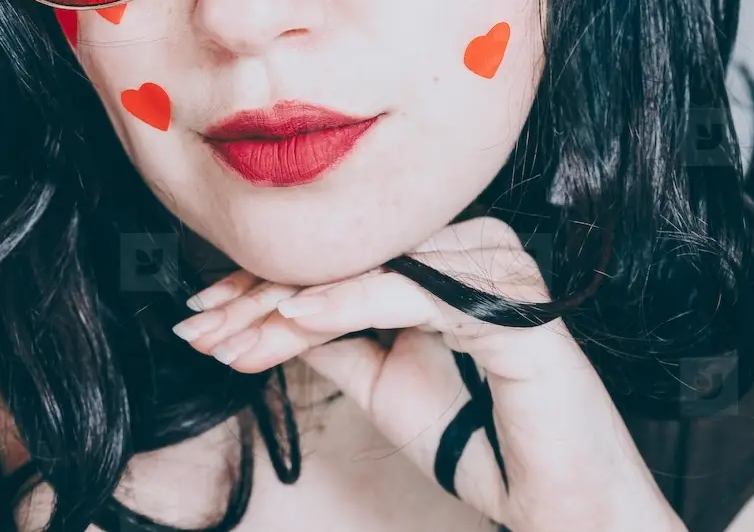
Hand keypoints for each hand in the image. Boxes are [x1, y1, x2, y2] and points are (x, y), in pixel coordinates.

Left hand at [171, 217, 684, 531]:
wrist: (554, 503)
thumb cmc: (480, 441)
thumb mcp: (384, 383)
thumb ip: (339, 340)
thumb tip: (272, 316)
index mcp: (448, 258)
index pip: (344, 257)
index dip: (268, 282)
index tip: (204, 312)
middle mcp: (473, 249)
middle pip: (349, 256)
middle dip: (262, 294)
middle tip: (198, 325)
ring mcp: (496, 270)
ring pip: (370, 269)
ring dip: (289, 303)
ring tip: (229, 335)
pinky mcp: (510, 305)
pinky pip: (411, 291)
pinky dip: (346, 304)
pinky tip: (291, 321)